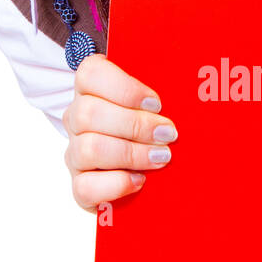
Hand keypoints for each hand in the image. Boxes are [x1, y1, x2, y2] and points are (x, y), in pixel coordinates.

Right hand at [61, 53, 177, 211]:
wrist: (149, 172)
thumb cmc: (155, 128)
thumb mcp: (157, 103)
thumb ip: (163, 93)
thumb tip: (186, 88)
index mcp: (91, 88)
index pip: (90, 73)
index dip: (124, 88)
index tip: (157, 103)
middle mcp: (76, 118)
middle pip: (88, 113)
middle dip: (135, 125)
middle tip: (168, 134)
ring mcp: (74, 154)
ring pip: (88, 149)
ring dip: (130, 154)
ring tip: (161, 157)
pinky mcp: (80, 187)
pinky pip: (85, 187)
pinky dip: (117, 184)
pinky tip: (140, 180)